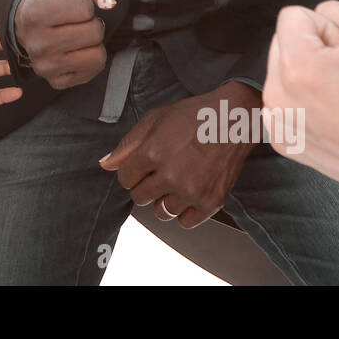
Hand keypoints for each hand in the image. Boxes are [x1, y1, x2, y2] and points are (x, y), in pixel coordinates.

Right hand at [14, 0, 114, 89]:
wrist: (26, 20)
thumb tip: (109, 3)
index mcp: (33, 13)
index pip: (85, 7)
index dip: (84, 0)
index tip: (69, 2)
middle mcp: (36, 44)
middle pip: (94, 32)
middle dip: (92, 21)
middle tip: (75, 19)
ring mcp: (45, 66)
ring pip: (98, 55)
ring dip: (94, 41)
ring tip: (77, 33)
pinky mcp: (56, 81)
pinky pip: (95, 70)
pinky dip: (91, 56)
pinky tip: (76, 48)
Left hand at [98, 82, 259, 228]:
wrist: (232, 119)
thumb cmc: (193, 115)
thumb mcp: (155, 120)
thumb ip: (128, 145)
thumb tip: (105, 165)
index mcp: (153, 153)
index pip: (125, 179)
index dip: (132, 172)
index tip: (142, 166)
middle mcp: (171, 176)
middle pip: (140, 198)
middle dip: (145, 186)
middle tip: (160, 173)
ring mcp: (191, 191)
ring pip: (162, 212)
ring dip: (164, 200)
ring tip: (176, 182)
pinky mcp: (211, 202)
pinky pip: (185, 222)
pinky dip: (184, 211)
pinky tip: (188, 194)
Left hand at [262, 1, 338, 237]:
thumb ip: (337, 10)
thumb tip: (318, 14)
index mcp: (297, 67)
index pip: (292, 16)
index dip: (326, 27)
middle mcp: (279, 97)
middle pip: (285, 44)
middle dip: (315, 49)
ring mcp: (280, 123)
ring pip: (285, 74)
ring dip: (310, 75)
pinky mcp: (285, 142)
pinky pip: (287, 104)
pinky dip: (307, 103)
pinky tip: (337, 113)